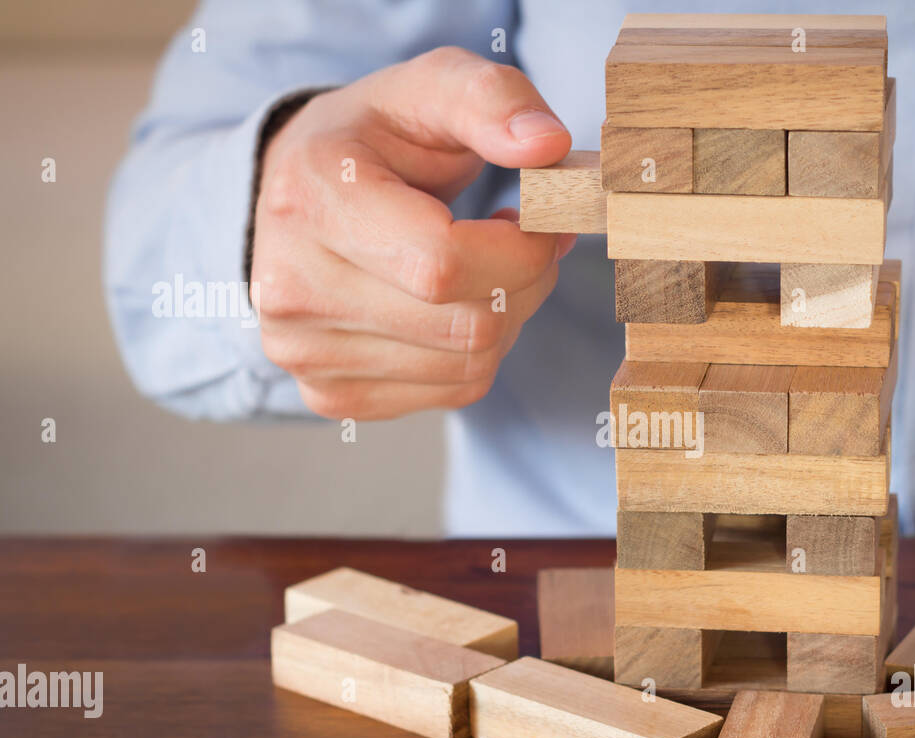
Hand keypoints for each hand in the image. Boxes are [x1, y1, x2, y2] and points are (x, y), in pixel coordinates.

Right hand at [250, 46, 575, 418]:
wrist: (300, 197)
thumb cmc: (373, 141)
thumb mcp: (428, 89)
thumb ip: (492, 100)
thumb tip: (548, 144)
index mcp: (309, 198)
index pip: (444, 264)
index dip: (520, 250)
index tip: (537, 219)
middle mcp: (290, 286)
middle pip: (467, 325)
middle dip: (525, 282)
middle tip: (526, 242)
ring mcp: (303, 350)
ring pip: (470, 366)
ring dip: (508, 318)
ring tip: (489, 268)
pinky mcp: (329, 394)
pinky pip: (452, 393)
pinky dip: (479, 353)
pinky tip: (458, 305)